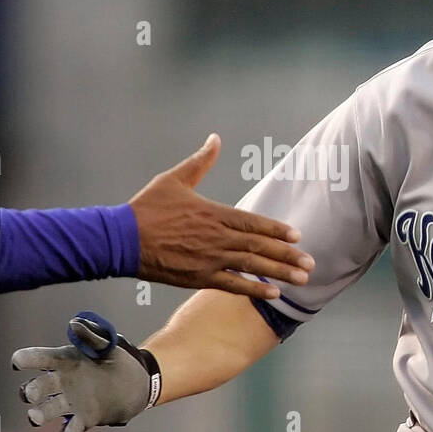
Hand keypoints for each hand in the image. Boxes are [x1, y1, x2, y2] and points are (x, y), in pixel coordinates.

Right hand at [12, 315, 160, 431]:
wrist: (135, 383)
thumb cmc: (116, 359)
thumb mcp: (107, 344)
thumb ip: (92, 335)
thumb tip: (74, 324)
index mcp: (65, 360)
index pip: (42, 359)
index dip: (28, 359)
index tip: (17, 361)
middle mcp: (62, 382)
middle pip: (40, 386)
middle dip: (31, 390)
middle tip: (28, 394)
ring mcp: (69, 402)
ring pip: (49, 409)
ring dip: (39, 414)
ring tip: (34, 418)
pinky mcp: (82, 419)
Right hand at [128, 133, 314, 298]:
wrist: (121, 239)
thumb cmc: (147, 207)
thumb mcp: (175, 179)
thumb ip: (200, 161)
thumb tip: (215, 138)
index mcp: (213, 212)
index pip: (253, 222)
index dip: (277, 230)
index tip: (297, 236)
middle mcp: (216, 236)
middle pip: (259, 246)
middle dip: (288, 255)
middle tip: (311, 264)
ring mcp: (209, 258)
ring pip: (251, 266)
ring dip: (279, 273)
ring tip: (302, 279)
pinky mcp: (198, 277)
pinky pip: (232, 284)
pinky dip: (253, 288)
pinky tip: (273, 293)